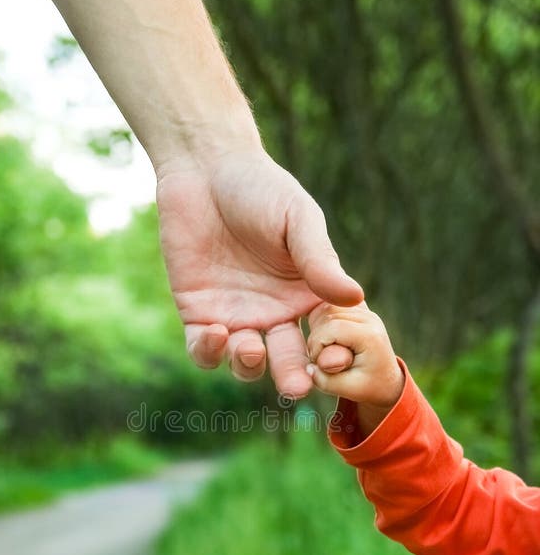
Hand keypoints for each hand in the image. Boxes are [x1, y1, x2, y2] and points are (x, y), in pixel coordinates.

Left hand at [156, 148, 362, 397]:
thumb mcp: (298, 221)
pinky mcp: (198, 313)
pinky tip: (218, 332)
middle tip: (297, 386)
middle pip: (287, 360)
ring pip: (245, 363)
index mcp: (306, 295)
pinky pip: (203, 350)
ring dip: (250, 366)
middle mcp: (273, 313)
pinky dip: (210, 352)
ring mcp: (235, 316)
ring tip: (252, 347)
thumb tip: (356, 297)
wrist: (205, 168)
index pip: (323, 338)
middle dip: (293, 378)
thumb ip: (320, 261)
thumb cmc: (260, 188)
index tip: (331, 359)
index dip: (328, 354)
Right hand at [307, 304, 404, 436]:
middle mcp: (369, 318)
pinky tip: (328, 338)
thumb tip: (308, 366)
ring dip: (318, 329)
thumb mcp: (347, 390)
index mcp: (370, 336)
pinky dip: (323, 322)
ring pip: (327, 309)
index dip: (317, 345)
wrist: (385, 379)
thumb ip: (325, 380)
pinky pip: (331, 307)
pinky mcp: (357, 310)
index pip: (331, 328)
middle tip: (322, 359)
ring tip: (325, 349)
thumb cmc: (368, 386)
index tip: (319, 364)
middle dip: (316, 338)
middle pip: (327, 315)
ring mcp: (364, 311)